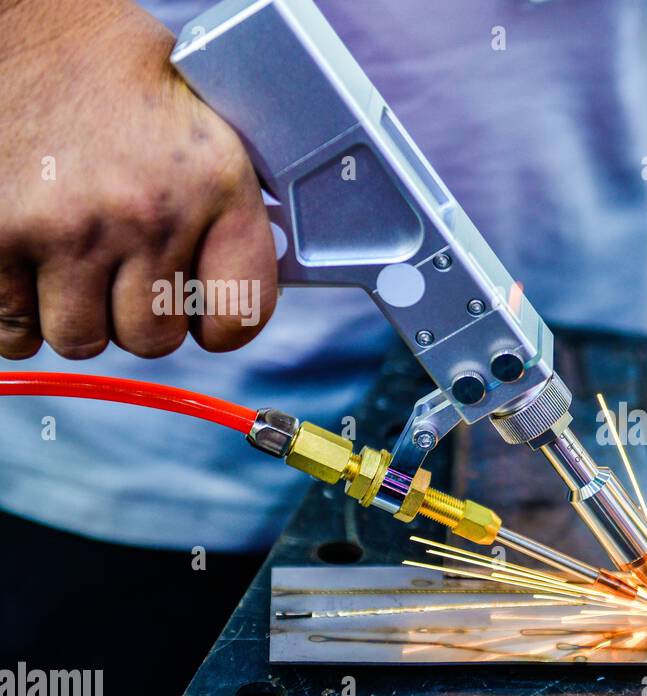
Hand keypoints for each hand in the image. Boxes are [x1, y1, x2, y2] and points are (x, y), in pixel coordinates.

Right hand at [0, 0, 276, 360]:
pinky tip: (30, 273)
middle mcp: (144, 212)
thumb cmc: (123, 74)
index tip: (203, 315)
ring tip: (76, 265)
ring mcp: (63, 228)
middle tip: (126, 275)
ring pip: (81, 340)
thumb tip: (251, 286)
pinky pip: (12, 330)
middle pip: (153, 340)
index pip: (241, 313)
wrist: (29, 23)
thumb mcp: (209, 123)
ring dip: (79, 316)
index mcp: (215, 183)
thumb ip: (234, 208)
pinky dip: (19, 315)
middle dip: (140, 318)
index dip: (221, 324)